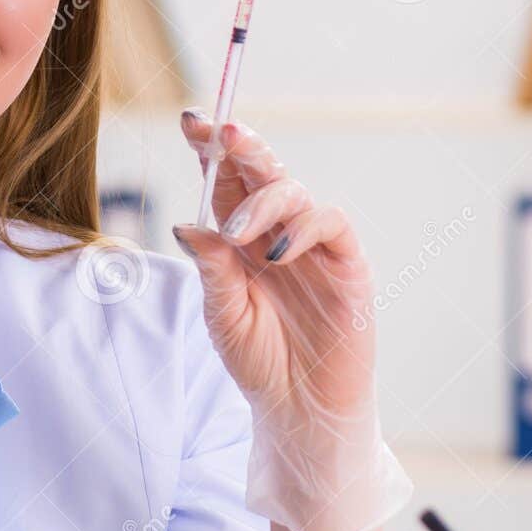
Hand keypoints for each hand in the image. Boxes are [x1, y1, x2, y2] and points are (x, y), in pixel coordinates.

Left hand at [173, 115, 373, 420]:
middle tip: (220, 131)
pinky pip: (330, 223)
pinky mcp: (345, 263)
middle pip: (260, 172)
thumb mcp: (222, 314)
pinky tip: (277, 253)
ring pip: (293, 192)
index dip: (211, 148)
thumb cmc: (259, 359)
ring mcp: (312, 244)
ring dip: (262, 201)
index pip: (225, 180)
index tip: (190, 123)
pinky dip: (303, 228)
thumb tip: (185, 223)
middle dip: (240, 146)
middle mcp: (275, 231)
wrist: (299, 407)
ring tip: (237, 234)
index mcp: (239, 237)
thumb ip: (211, 268)